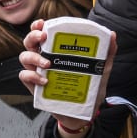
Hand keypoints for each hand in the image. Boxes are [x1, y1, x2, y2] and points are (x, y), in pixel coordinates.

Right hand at [19, 22, 117, 136]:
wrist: (82, 114)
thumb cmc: (88, 90)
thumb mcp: (100, 71)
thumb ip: (106, 54)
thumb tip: (112, 35)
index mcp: (56, 51)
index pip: (43, 34)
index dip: (38, 26)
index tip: (43, 23)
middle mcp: (44, 59)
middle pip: (29, 42)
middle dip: (33, 36)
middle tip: (44, 38)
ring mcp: (37, 72)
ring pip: (24, 57)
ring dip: (34, 57)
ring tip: (48, 64)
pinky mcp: (34, 87)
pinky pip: (25, 77)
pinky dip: (32, 76)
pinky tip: (45, 81)